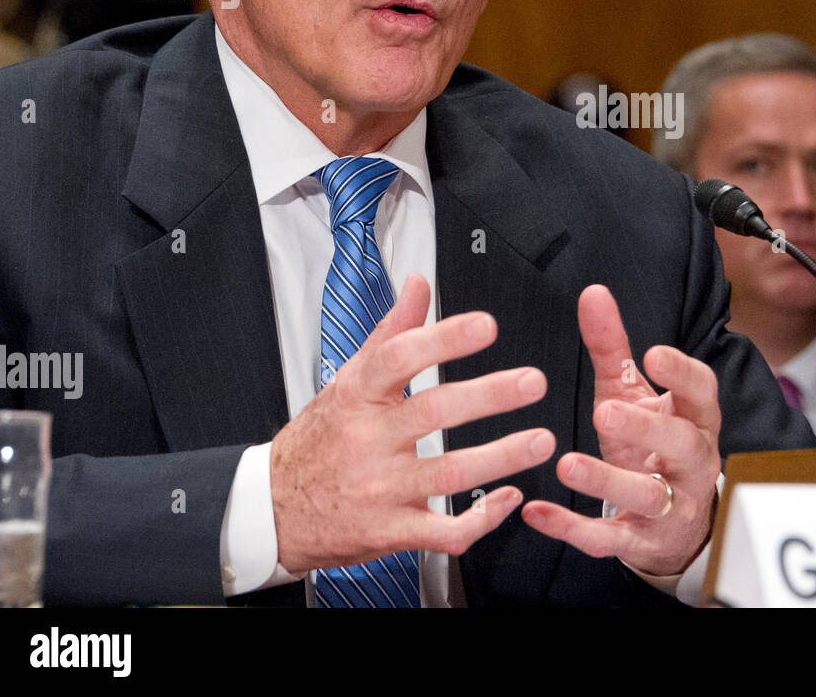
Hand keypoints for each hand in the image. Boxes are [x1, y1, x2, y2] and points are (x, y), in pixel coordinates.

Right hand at [270, 273, 554, 572]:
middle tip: (531, 381)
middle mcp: (369, 440)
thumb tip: (419, 285)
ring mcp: (380, 488)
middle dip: (489, 395)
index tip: (485, 325)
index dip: (444, 339)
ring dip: (501, 457)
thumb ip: (391, 331)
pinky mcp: (391, 531)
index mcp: (358, 396)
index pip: (399, 358)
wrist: (274, 510)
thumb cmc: (320, 439)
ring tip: (540, 439)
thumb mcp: (347, 379)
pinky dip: (481, 518)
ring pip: (448, 473)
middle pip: (433, 412)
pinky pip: (442, 531)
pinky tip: (507, 498)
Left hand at [521, 284, 721, 576]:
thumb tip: (593, 293)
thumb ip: (614, 347)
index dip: (681, 374)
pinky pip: (609, 539)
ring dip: (608, 481)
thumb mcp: (632, 393)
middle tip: (605, 410)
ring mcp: (670, 504)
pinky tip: (537, 512)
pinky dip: (572, 528)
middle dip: (647, 427)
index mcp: (693, 418)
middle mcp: (690, 462)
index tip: (653, 354)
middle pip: (682, 444)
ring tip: (567, 465)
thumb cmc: (652, 443)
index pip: (701, 392)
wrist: (675, 523)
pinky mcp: (641, 540)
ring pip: (649, 495)